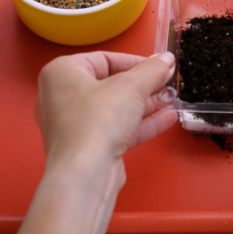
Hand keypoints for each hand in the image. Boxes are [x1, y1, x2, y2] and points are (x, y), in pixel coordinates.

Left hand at [36, 51, 177, 165]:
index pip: (104, 59)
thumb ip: (152, 70)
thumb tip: (166, 59)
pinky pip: (115, 129)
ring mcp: (73, 125)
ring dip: (145, 105)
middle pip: (110, 85)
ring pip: (114, 109)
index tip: (158, 66)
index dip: (135, 61)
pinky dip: (139, 124)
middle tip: (166, 83)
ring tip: (171, 100)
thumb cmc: (97, 120)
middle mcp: (61, 97)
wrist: (85, 174)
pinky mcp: (87, 147)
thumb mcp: (132, 86)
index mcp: (61, 73)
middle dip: (142, 86)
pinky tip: (166, 119)